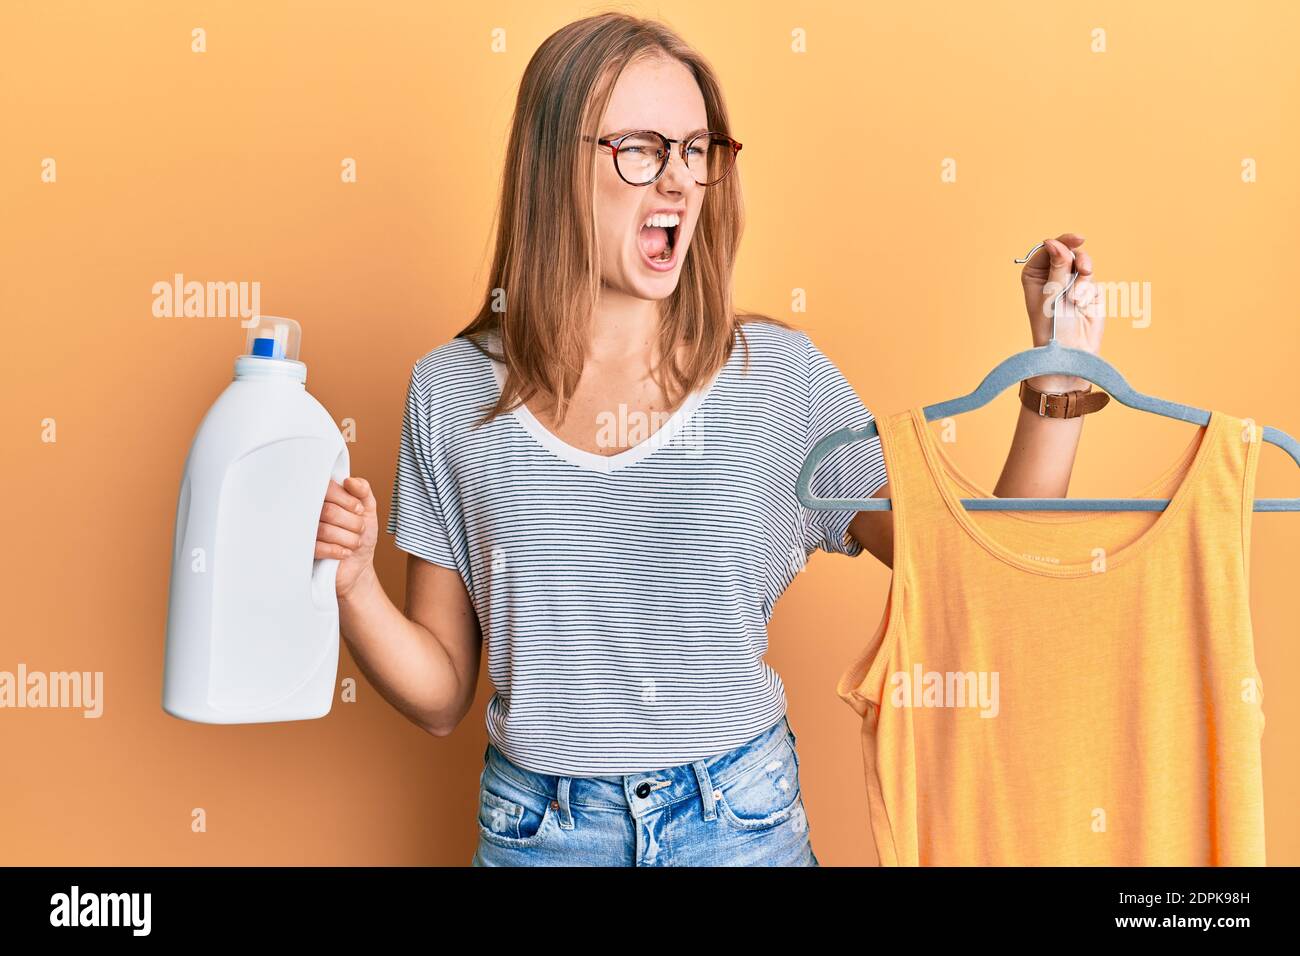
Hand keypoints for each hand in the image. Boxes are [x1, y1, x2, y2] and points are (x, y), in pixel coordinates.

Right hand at [315, 476, 378, 598]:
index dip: (348, 501)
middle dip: (353, 523)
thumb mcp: (368, 508)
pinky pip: (318, 548)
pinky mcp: (306, 551)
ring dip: (349, 539)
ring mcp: (307, 532)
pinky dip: (338, 550)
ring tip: (354, 542)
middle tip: (360, 529)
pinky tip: (345, 552)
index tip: (359, 510)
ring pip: (324, 530)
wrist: (358, 564)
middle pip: (328, 511)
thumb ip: (363, 490)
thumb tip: (350, 481)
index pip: (328, 489)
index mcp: (325, 498)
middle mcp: (312, 512)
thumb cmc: (361, 534)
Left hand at [1020, 233, 1105, 391]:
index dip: (1062, 242)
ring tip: (1078, 295)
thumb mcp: (1051, 294)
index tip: (1076, 239)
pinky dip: (1088, 290)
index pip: (1048, 249)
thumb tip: (1054, 242)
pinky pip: (1092, 281)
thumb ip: (1057, 267)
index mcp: (1035, 275)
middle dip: (1078, 259)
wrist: (1071, 352)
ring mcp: (1071, 284)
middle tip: (1084, 268)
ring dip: (1084, 276)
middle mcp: (1052, 277)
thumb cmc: (1052, 326)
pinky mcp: (1088, 292)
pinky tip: (1082, 305)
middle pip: (1069, 252)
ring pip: (1083, 264)